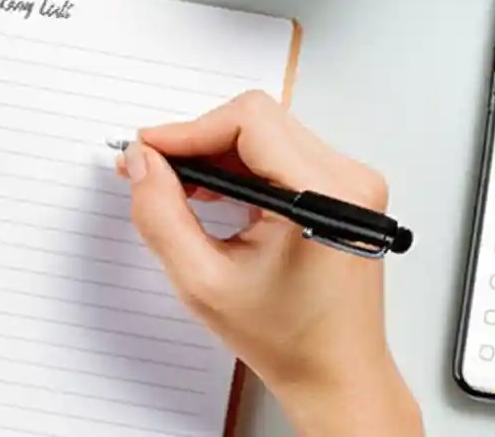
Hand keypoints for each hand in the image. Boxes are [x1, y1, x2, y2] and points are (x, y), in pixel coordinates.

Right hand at [118, 91, 421, 436]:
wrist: (336, 374)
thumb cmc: (288, 340)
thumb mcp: (204, 282)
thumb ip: (162, 216)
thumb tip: (143, 163)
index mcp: (325, 196)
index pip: (249, 123)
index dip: (189, 131)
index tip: (149, 151)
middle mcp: (349, 180)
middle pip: (257, 121)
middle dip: (198, 141)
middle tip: (155, 170)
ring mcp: (351, 182)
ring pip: (267, 132)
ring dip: (217, 153)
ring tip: (181, 187)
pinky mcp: (343, 189)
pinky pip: (283, 152)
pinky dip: (241, 165)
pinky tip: (213, 192)